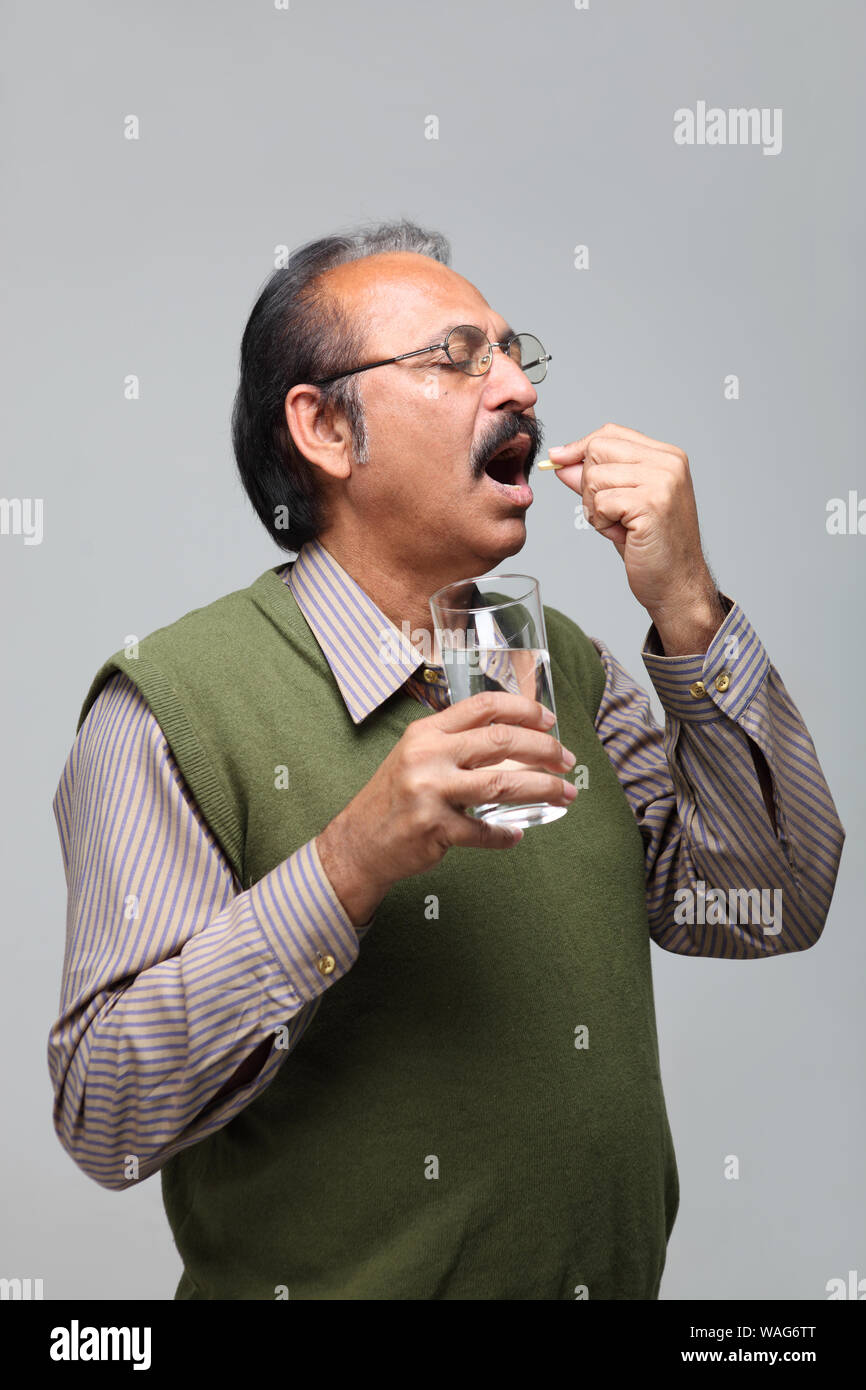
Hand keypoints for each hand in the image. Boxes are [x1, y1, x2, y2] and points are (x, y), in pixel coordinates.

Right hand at [315, 692, 577, 925]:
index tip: (549, 720)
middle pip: (500, 741)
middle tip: (566, 761)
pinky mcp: (434, 828)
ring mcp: (430, 792)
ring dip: (542, 788)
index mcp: (426, 732)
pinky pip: (483, 831)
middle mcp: (428, 755)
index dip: (523, 709)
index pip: (483, 706)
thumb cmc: (395, 797)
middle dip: (543, 749)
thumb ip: (456, 742)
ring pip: (502, 783)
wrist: (359, 841)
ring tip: (565, 794)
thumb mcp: (417, 756)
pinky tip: (515, 835)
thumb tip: (514, 737)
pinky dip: (503, 835)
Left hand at [550, 422, 726, 651]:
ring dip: (595, 508)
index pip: (610, 433)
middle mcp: (668, 462)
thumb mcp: (618, 505)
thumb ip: (593, 479)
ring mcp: (662, 481)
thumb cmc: (651, 548)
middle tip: (609, 513)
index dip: (580, 448)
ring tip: (620, 526)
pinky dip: (602, 523)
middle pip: (598, 449)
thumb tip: (560, 460)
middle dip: (588, 483)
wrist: (676, 585)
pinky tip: (623, 535)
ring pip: (594, 477)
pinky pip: (600, 502)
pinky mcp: (651, 503)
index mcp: (666, 457)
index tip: (559, 461)